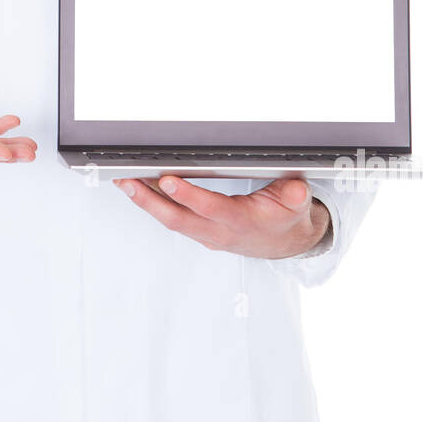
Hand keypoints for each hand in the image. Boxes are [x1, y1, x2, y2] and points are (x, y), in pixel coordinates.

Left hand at [114, 174, 329, 257]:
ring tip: (125, 182)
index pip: (210, 209)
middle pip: (178, 219)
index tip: (168, 179)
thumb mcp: (298, 204)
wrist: (284, 242)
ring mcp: (206, 234)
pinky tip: (140, 189)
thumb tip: (295, 190)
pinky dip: (154, 205)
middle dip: (150, 201)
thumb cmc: (286, 219)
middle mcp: (219, 232)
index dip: (188, 195)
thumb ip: (296, 195)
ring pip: (171, 221)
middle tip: (128, 182)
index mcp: (241, 223)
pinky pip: (173, 219)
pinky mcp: (199, 232)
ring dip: (146, 203)